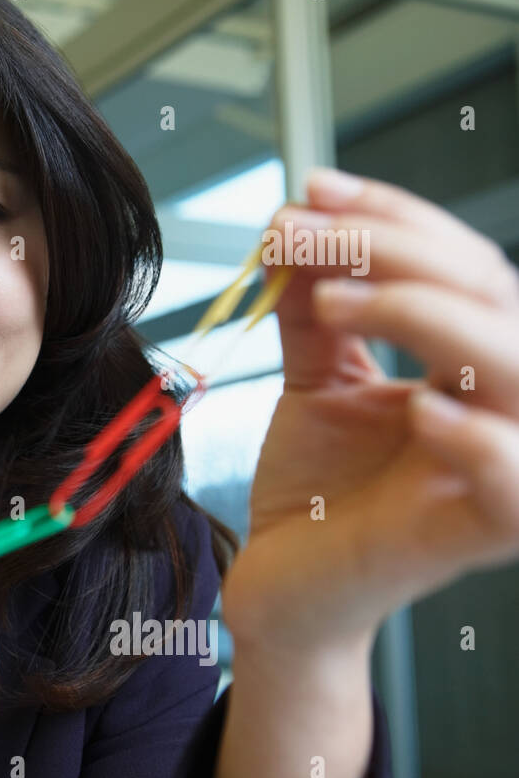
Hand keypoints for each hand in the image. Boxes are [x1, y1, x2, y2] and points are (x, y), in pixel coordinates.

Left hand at [221, 168, 518, 653]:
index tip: (308, 191)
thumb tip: (291, 224)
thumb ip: (314, 311)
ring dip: (424, 313)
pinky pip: (515, 479)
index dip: (393, 217)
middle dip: (391, 247)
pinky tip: (418, 408)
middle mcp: (500, 408)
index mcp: (472, 366)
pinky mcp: (478, 535)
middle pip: (492, 295)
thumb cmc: (313, 492)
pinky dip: (480, 438)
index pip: (463, 267)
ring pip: (517, 365)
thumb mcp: (313, 382)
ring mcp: (498, 471)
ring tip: (329, 299)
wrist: (281, 587)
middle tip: (298, 234)